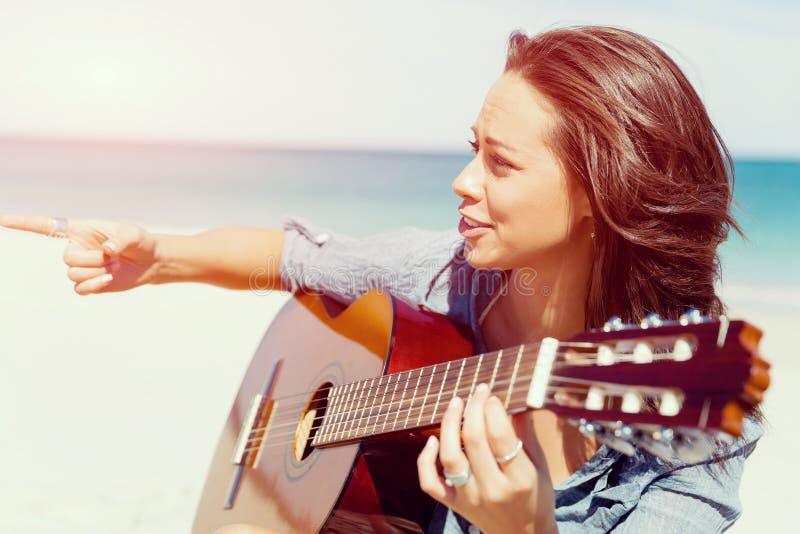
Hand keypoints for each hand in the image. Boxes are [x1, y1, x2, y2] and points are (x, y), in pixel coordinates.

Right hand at [0, 214, 157, 294]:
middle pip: (67, 259)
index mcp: (80, 230)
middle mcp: (75, 248)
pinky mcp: (88, 283)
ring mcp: (80, 267)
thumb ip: (120, 240)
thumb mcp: (133, 234)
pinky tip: (108, 280)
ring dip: (97, 272)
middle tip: (114, 257)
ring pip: (73, 275)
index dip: (22, 223)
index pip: (45, 226)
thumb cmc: (139, 242)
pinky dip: (94, 286)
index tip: (1, 220)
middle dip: (93, 261)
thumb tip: (106, 251)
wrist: (149, 262)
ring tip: (116, 266)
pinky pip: (79, 289)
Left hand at [417, 384, 557, 533]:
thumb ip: (527, 434)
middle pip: (473, 441)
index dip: (493, 410)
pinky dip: (425, 460)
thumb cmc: (536, 497)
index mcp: (519, 479)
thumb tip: (518, 398)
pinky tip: (432, 440)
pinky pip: (430, 483)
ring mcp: (469, 499)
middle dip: (473, 408)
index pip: (500, 437)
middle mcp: (492, 489)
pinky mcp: (454, 505)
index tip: (492, 395)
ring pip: (450, 458)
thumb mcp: (540, 466)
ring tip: (455, 403)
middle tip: (477, 391)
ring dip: (448, 425)